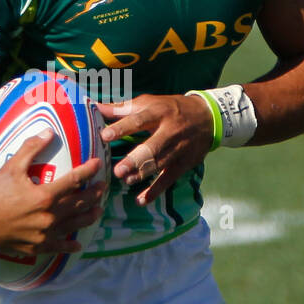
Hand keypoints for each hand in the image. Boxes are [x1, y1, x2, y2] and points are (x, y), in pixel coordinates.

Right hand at [0, 131, 103, 255]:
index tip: (97, 164)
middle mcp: (48, 217)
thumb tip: (49, 132)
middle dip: (93, 194)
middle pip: (79, 204)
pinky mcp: (36, 247)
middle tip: (102, 188)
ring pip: (74, 225)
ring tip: (97, 211)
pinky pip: (59, 247)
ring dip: (88, 217)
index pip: (74, 180)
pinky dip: (70, 245)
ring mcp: (43, 234)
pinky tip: (77, 243)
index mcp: (44, 195)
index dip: (88, 170)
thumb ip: (31, 149)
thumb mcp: (11, 167)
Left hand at [95, 93, 212, 205]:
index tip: (104, 136)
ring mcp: (178, 149)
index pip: (139, 120)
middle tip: (118, 170)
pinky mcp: (184, 163)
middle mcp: (169, 131)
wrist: (208, 117)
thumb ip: (122, 108)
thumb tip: (95, 108)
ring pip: (160, 164)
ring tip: (127, 180)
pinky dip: (155, 191)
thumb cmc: (171, 108)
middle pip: (152, 147)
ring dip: (143, 174)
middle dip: (135, 160)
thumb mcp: (149, 102)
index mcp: (158, 112)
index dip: (122, 128)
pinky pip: (169, 179)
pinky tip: (141, 200)